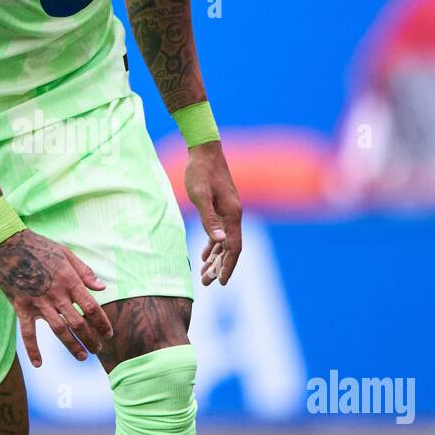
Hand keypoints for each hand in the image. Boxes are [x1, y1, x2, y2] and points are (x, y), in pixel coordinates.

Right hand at [0, 228, 113, 366]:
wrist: (9, 244)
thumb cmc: (39, 246)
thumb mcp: (66, 253)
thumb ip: (85, 272)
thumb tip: (102, 287)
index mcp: (70, 281)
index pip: (92, 307)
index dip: (102, 323)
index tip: (108, 333)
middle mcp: (57, 294)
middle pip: (78, 323)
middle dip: (90, 339)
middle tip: (97, 349)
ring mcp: (39, 302)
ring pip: (59, 330)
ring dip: (72, 345)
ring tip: (82, 356)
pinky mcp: (22, 306)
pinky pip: (28, 332)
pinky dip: (33, 349)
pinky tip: (38, 363)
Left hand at [186, 142, 242, 285]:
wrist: (204, 150)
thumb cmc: (200, 172)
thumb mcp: (200, 196)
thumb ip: (209, 219)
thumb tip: (220, 242)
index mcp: (232, 214)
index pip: (233, 247)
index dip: (227, 266)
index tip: (220, 282)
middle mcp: (234, 214)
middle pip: (230, 248)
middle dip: (219, 267)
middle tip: (206, 283)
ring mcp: (229, 211)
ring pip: (225, 242)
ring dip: (215, 258)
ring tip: (204, 274)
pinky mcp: (222, 206)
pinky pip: (220, 232)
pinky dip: (213, 245)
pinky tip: (204, 255)